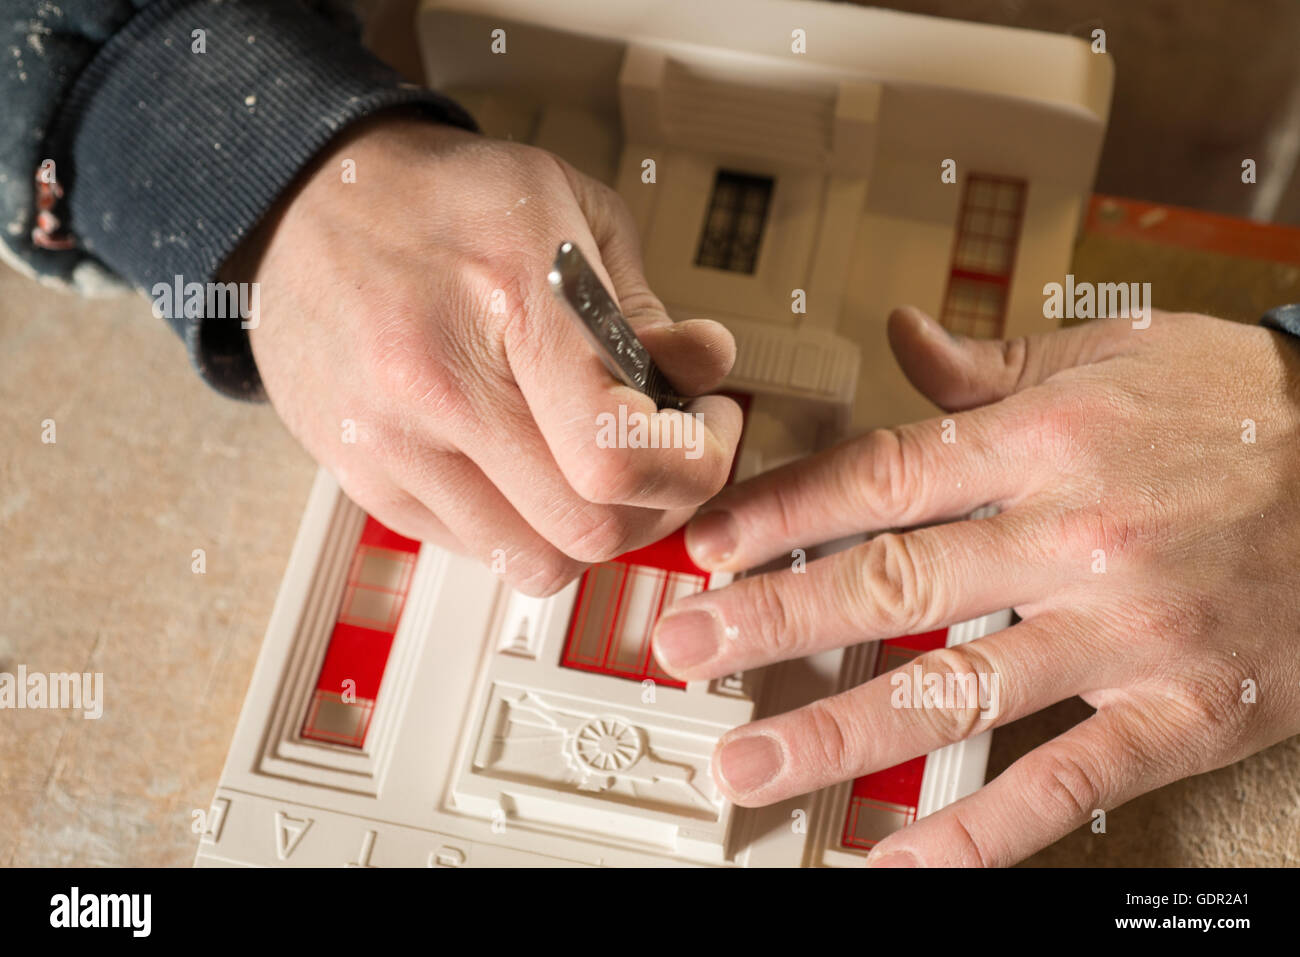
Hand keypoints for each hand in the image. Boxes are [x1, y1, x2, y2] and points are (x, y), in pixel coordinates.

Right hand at [236, 117, 741, 594]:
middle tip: (670, 459)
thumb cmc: (444, 201)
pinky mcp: (364, 480)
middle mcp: (437, 383)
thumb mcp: (570, 209)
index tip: (708, 432)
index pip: (616, 453)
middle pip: (587, 529)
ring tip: (600, 474)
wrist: (308, 203)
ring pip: (535, 563)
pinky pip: (477, 551)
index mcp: (506, 300)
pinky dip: (526, 528)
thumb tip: (701, 371)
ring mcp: (391, 443)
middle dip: (658, 505)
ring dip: (591, 532)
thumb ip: (645, 302)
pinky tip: (532, 469)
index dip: (692, 465)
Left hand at [652, 306, 1299, 865]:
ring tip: (753, 762)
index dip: (780, 514)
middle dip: (772, 621)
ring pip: (954, 690)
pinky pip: (1065, 783)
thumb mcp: (1119, 352)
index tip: (708, 547)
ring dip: (840, 735)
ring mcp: (1123, 633)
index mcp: (1044, 442)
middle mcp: (1071, 535)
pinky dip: (979, 831)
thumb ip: (994, 361)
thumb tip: (902, 336)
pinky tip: (901, 862)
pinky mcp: (1178, 712)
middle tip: (684, 651)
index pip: (878, 478)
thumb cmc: (1246, 411)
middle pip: (889, 583)